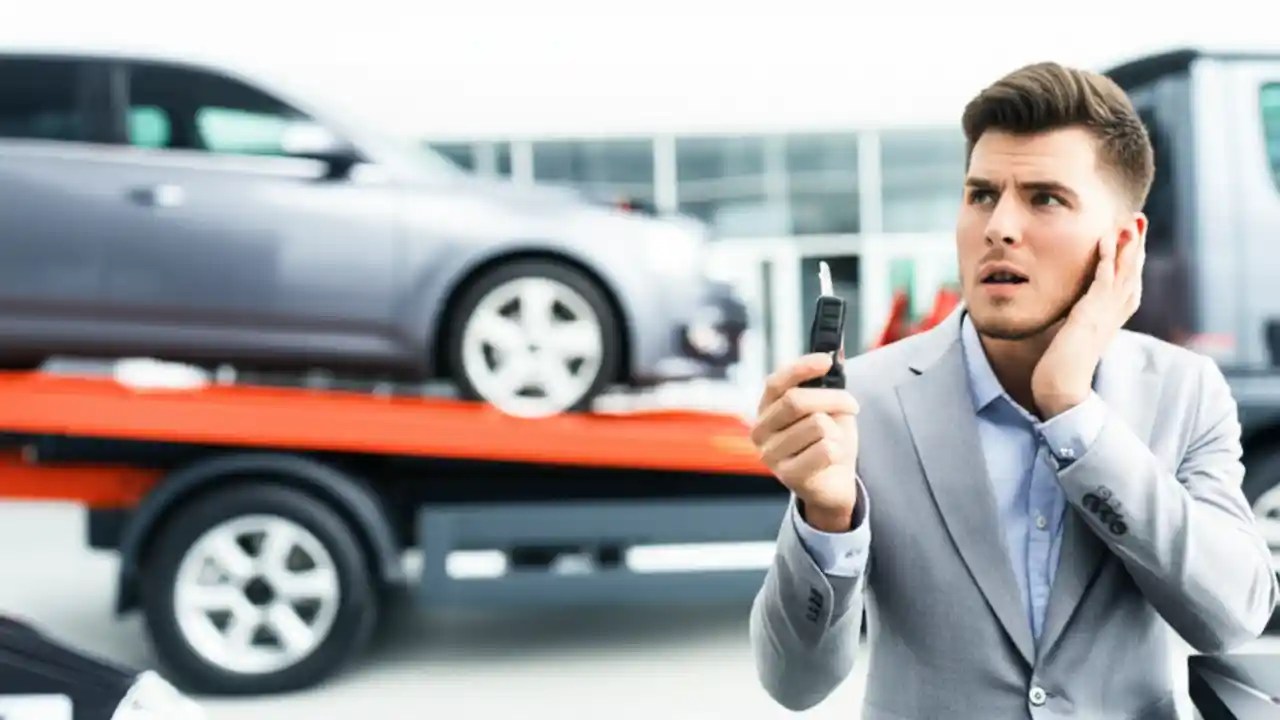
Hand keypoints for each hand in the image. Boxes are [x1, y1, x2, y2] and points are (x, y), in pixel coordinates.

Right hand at [751, 353, 860, 531]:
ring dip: (837, 430)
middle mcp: (760, 431)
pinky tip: (832, 458)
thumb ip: (827, 383)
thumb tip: (835, 350)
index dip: (801, 368)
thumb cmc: (828, 441)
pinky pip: (825, 450)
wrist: (833, 485)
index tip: (826, 360)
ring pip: (816, 425)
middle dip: (833, 398)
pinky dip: (838, 450)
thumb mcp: (828, 408)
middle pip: (796, 401)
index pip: (776, 382)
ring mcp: (771, 455)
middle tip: (853, 405)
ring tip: (834, 440)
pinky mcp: (788, 476)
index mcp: (765, 409)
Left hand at [1032, 232, 1144, 417]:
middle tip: (1139, 218)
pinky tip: (1106, 239)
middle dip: (1137, 245)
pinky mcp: (1092, 314)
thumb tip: (1074, 309)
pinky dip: (1107, 258)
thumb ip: (1080, 318)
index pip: (1128, 279)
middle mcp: (1115, 313)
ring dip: (1128, 245)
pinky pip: (1103, 279)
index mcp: (1113, 316)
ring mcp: (1106, 313)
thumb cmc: (1063, 364)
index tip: (1133, 234)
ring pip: (1124, 272)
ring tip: (1130, 221)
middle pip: (1133, 272)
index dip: (1132, 256)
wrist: (1061, 387)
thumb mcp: (1076, 333)